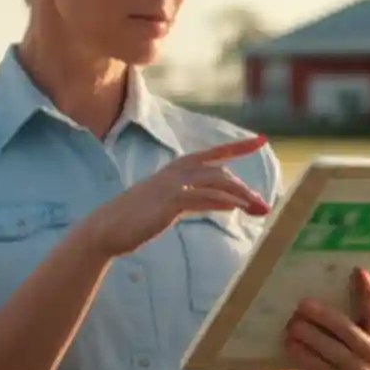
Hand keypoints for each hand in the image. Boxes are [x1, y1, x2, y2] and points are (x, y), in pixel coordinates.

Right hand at [78, 137, 270, 258]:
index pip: (215, 153)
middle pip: (221, 172)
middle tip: (262, 206)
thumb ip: (198, 199)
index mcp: (178, 168)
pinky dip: (222, 201)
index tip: (261, 140)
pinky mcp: (169, 201)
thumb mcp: (172, 203)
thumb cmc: (139, 217)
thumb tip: (227, 202)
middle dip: (244, 189)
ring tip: (258, 209)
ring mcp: (172, 185)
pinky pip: (202, 197)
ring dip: (240, 196)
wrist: (106, 228)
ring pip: (216, 183)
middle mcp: (177, 171)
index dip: (239, 146)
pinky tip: (236, 208)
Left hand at [284, 268, 369, 369]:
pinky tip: (290, 344)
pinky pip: (321, 368)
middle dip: (326, 316)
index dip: (368, 289)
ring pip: (334, 350)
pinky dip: (304, 355)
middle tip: (303, 304)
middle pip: (350, 331)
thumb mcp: (332, 329)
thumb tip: (318, 274)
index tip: (356, 270)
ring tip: (292, 324)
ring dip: (312, 336)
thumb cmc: (323, 349)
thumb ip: (334, 308)